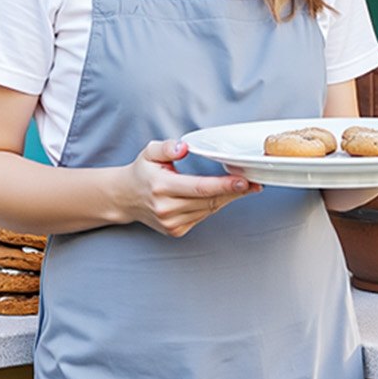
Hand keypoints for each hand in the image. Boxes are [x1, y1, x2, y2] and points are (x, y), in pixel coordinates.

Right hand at [122, 139, 260, 237]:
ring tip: (240, 187)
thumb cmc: (142, 172)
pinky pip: (203, 217)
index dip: (225, 185)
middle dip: (234, 192)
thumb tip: (183, 148)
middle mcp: (166, 208)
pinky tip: (217, 196)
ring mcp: (170, 223)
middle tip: (253, 183)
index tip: (245, 181)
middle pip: (210, 200)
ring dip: (226, 199)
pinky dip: (213, 206)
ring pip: (209, 210)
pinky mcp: (175, 231)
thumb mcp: (149, 152)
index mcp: (161, 187)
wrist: (124, 198)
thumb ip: (167, 147)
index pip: (200, 188)